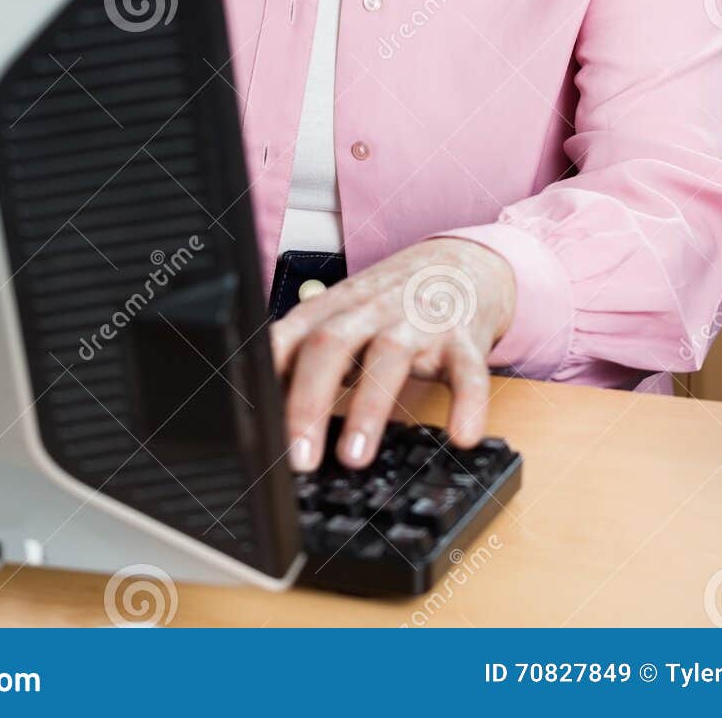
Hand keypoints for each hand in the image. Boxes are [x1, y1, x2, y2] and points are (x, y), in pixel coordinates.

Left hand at [269, 238, 515, 470]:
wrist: (460, 262)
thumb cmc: (389, 302)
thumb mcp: (340, 317)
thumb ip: (303, 353)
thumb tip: (259, 405)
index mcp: (334, 308)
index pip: (289, 337)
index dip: (268, 377)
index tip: (255, 424)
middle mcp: (371, 310)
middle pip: (330, 344)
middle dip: (309, 400)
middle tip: (298, 458)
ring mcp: (417, 321)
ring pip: (389, 356)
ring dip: (369, 407)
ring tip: (354, 457)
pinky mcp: (463, 337)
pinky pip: (467, 369)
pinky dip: (466, 402)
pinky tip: (462, 436)